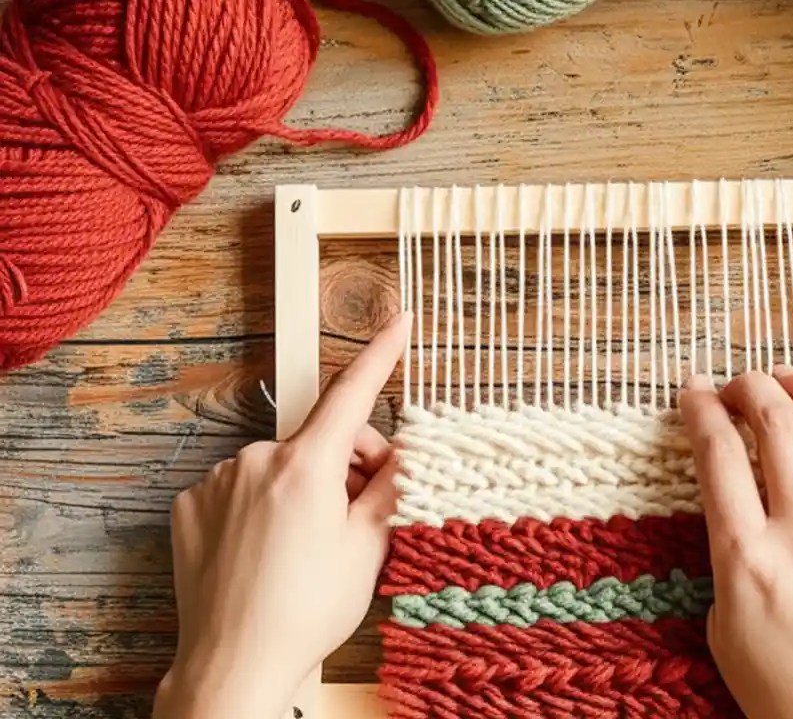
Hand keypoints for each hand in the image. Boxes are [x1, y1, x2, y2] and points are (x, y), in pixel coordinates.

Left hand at [154, 314, 412, 718]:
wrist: (234, 665)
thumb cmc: (306, 612)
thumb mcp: (368, 548)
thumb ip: (392, 488)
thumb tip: (409, 451)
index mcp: (306, 467)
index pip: (352, 393)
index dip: (382, 354)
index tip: (401, 320)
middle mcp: (256, 461)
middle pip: (321, 440)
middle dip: (350, 466)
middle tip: (365, 516)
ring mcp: (218, 482)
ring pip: (282, 466)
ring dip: (306, 489)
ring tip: (313, 545)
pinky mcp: (192, 505)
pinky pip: (242, 488)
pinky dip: (264, 505)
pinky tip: (272, 548)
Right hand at [680, 367, 792, 718]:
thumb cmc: (781, 690)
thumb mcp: (722, 624)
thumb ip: (729, 556)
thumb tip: (741, 505)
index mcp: (746, 556)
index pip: (717, 453)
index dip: (700, 408)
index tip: (694, 391)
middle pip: (775, 423)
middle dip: (751, 385)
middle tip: (741, 383)